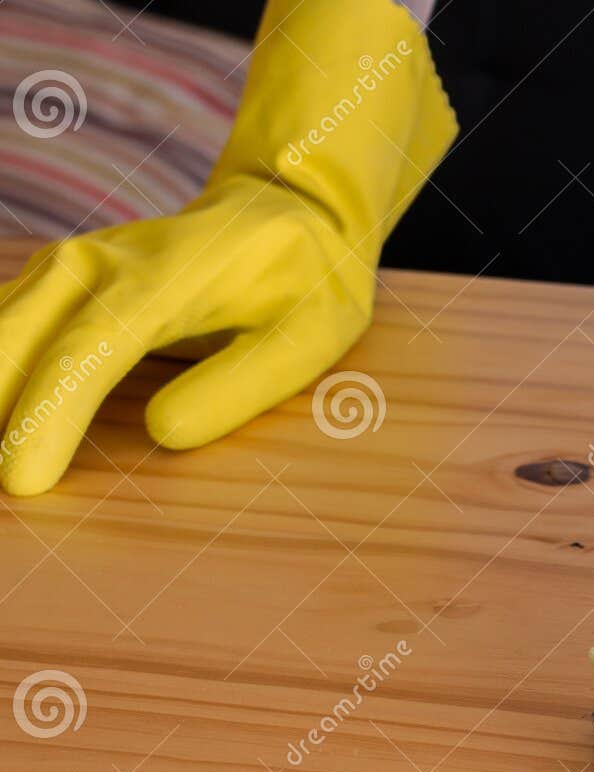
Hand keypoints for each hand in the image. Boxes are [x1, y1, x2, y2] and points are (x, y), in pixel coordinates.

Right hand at [0, 0, 453, 494]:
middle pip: (13, 340)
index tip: (23, 480)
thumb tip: (161, 433)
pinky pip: (3, 327)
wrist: (288, 213)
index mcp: (162, 279)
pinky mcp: (58, 282)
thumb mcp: (307, 339)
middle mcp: (96, 265)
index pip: (89, 350)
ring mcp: (69, 268)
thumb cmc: (303, 284)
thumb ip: (237, 385)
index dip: (50, 414)